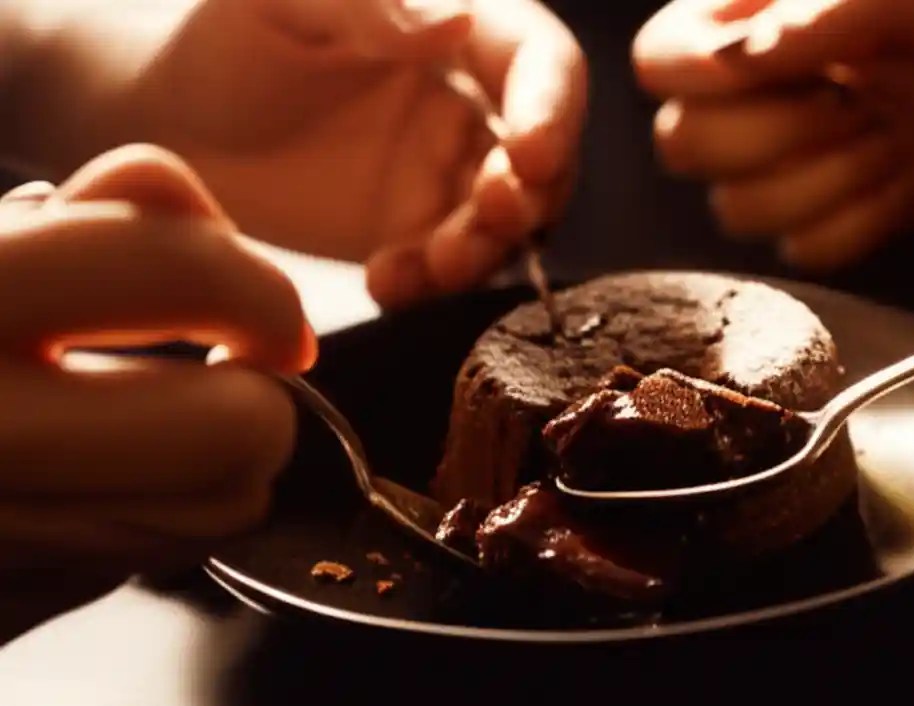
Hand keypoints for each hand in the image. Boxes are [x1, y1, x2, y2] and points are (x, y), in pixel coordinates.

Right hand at [0, 145, 312, 637]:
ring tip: (149, 433)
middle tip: (234, 384)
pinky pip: (142, 564)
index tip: (275, 320)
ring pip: (215, 518)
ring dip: (219, 472)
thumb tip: (206, 223)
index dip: (261, 291)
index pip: (175, 272)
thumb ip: (92, 216)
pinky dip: (149, 522)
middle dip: (262, 407)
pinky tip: (86, 485)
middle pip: (238, 433)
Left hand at [12, 0, 585, 306]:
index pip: (540, 64)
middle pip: (542, 156)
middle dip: (529, 195)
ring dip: (487, 248)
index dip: (553, 109)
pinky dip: (430, 283)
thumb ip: (370, 6)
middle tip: (491, 218)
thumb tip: (461, 25)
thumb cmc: (228, 35)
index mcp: (461, 30)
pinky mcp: (412, 232)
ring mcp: (443, 174)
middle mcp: (469, 104)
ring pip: (505, 223)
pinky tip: (387, 282)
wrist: (173, 117)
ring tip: (436, 265)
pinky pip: (445, 268)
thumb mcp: (288, 1)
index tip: (531, 154)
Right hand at [633, 0, 913, 268]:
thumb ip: (820, 18)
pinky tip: (903, 179)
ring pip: (740, 210)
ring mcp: (808, 149)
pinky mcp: (851, 203)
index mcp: (761, 11)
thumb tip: (734, 57)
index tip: (787, 69)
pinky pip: (806, 251)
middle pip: (683, 146)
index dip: (699, 77)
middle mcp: (769, 84)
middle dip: (772, 138)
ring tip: (890, 136)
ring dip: (821, 183)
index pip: (660, 58)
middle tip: (856, 101)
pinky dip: (855, 225)